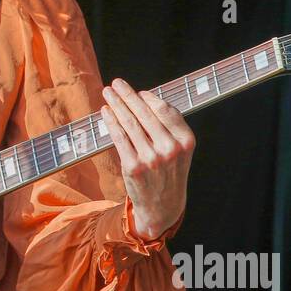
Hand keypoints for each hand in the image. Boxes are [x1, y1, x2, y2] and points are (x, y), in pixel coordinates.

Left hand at [99, 77, 194, 240]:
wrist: (163, 206)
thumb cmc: (169, 173)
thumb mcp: (180, 151)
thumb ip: (169, 127)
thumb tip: (144, 99)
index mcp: (186, 141)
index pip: (165, 109)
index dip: (149, 98)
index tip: (138, 92)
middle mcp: (170, 148)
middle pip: (145, 113)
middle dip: (128, 95)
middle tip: (116, 83)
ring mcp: (151, 158)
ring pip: (129, 123)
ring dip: (116, 104)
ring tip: (108, 93)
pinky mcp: (133, 166)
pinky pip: (119, 137)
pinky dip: (110, 122)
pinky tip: (105, 112)